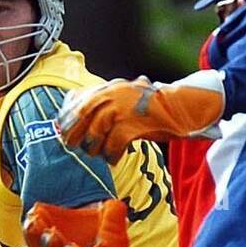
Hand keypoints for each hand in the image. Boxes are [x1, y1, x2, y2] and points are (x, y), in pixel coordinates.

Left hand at [55, 71, 224, 162]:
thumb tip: (85, 122)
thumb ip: (109, 105)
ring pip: (97, 130)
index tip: (64, 131)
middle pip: (84, 114)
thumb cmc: (154, 108)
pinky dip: (111, 154)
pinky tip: (113, 159)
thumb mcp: (129, 98)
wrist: (181, 107)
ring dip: (94, 146)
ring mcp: (124, 108)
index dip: (70, 117)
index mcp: (112, 87)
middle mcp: (115, 94)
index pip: (81, 100)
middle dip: (76, 132)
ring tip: (98, 153)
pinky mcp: (133, 124)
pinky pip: (114, 143)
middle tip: (74, 146)